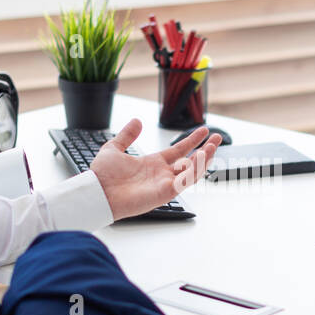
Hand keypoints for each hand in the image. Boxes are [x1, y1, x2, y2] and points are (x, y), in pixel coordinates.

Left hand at [89, 119, 220, 219]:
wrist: (96, 192)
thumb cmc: (102, 175)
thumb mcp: (114, 148)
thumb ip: (127, 135)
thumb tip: (136, 121)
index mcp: (153, 163)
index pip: (178, 151)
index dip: (191, 140)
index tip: (204, 130)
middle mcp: (162, 174)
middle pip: (190, 161)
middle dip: (205, 150)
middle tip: (218, 137)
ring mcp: (165, 184)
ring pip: (192, 172)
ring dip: (204, 159)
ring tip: (213, 147)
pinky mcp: (165, 193)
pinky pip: (184, 182)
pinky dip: (194, 171)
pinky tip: (200, 157)